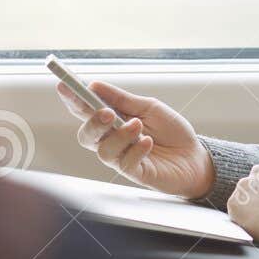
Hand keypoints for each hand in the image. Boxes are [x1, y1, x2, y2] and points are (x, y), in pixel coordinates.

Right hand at [57, 79, 215, 197]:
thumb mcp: (149, 107)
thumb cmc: (171, 131)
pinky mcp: (135, 173)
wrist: (195, 156)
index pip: (85, 111)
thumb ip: (123, 99)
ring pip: (103, 150)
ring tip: (137, 126)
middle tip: (106, 111)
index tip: (64, 85)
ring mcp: (121, 159)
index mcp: (112, 121)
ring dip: (119, 136)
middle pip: (86, 135)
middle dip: (92, 122)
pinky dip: (136, 150)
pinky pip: (125, 163)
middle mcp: (111, 141)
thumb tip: (95, 85)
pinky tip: (148, 142)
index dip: (72, 99)